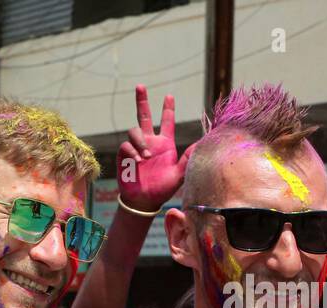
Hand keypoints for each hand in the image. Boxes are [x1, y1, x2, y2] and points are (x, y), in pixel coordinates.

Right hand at [118, 85, 193, 213]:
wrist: (144, 201)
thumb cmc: (163, 188)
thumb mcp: (179, 173)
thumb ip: (188, 158)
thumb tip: (202, 143)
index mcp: (164, 144)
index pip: (166, 121)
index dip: (167, 109)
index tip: (169, 96)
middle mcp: (149, 142)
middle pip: (144, 116)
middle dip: (142, 101)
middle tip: (140, 86)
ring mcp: (136, 148)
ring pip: (134, 131)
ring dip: (140, 141)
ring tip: (145, 157)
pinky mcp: (124, 156)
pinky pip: (126, 146)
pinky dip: (132, 151)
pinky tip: (138, 161)